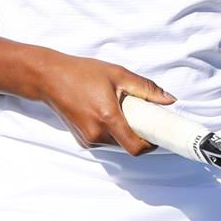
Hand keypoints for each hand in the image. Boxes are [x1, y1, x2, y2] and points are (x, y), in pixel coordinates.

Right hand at [34, 53, 175, 154]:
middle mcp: (96, 133)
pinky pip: (103, 141)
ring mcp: (87, 139)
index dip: (150, 145)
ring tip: (119, 110)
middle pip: (127, 145)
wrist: (50, 78)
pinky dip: (110, 132)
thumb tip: (170, 100)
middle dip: (137, 134)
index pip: (135, 147)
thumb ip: (146, 88)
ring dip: (123, 133)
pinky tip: (104, 113)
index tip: (156, 135)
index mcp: (108, 117)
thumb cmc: (82, 73)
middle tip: (139, 116)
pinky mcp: (81, 140)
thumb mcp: (118, 74)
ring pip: (116, 144)